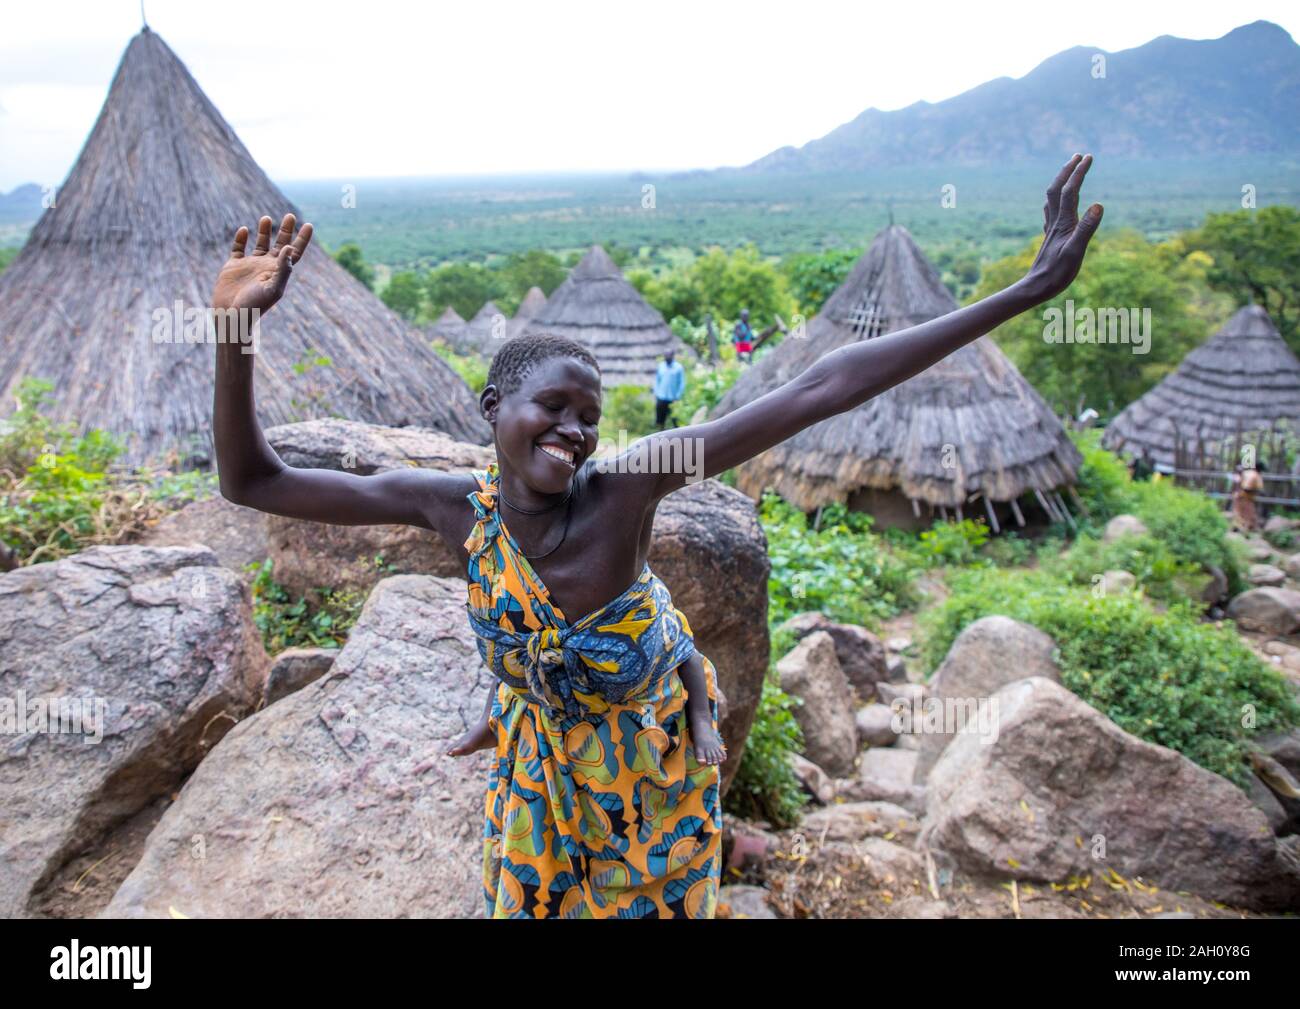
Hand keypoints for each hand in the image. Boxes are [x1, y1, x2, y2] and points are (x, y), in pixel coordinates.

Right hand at [212, 213, 312, 312]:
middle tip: (290, 215)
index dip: (302, 239)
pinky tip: (244, 230)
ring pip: (260, 244)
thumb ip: (283, 269)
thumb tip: (288, 247)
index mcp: (278, 272)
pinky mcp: (233, 266)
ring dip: (264, 231)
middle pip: (279, 245)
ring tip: (267, 218)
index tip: (308, 225)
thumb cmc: (255, 306)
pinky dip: (240, 239)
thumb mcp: (273, 288)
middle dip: (285, 230)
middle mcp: (266, 267)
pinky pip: (238, 248)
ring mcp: (250, 266)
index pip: (294, 252)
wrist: (232, 316)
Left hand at [1021, 154, 1101, 301]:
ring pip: (1052, 199)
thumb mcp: (1076, 252)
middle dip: (1068, 171)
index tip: (1089, 156)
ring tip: (1069, 172)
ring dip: (1060, 182)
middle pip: (1058, 189)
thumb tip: (1099, 205)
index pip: (1071, 190)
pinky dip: (1055, 200)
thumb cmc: (1057, 274)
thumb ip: (1087, 228)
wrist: (1035, 288)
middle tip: (1079, 156)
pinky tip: (1055, 203)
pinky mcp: (1049, 238)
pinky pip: (1050, 212)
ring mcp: (1051, 229)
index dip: (1079, 172)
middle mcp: (1055, 222)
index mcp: (1064, 223)